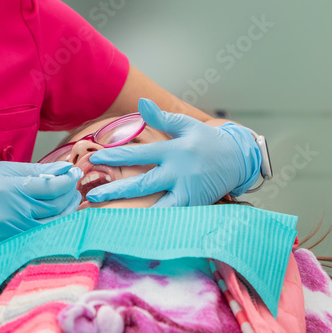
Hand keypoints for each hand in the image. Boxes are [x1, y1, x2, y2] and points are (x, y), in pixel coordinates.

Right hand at [0, 161, 83, 263]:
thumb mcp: (2, 170)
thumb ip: (33, 171)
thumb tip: (61, 170)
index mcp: (13, 189)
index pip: (52, 187)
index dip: (68, 180)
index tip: (73, 174)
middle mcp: (16, 212)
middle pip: (57, 206)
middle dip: (70, 195)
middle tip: (72, 186)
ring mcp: (14, 230)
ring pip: (54, 224)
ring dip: (67, 212)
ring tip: (69, 201)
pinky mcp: (11, 242)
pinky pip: (41, 235)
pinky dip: (54, 225)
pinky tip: (56, 216)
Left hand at [83, 98, 260, 207]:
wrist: (239, 159)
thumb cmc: (208, 140)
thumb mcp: (186, 125)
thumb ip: (162, 118)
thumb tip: (141, 102)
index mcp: (173, 151)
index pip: (138, 154)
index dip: (115, 157)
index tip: (94, 159)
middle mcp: (178, 172)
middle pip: (143, 184)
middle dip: (116, 191)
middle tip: (92, 196)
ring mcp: (188, 191)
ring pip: (158, 206)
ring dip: (134, 213)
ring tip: (110, 219)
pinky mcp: (195, 205)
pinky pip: (173, 216)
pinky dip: (156, 223)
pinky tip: (136, 229)